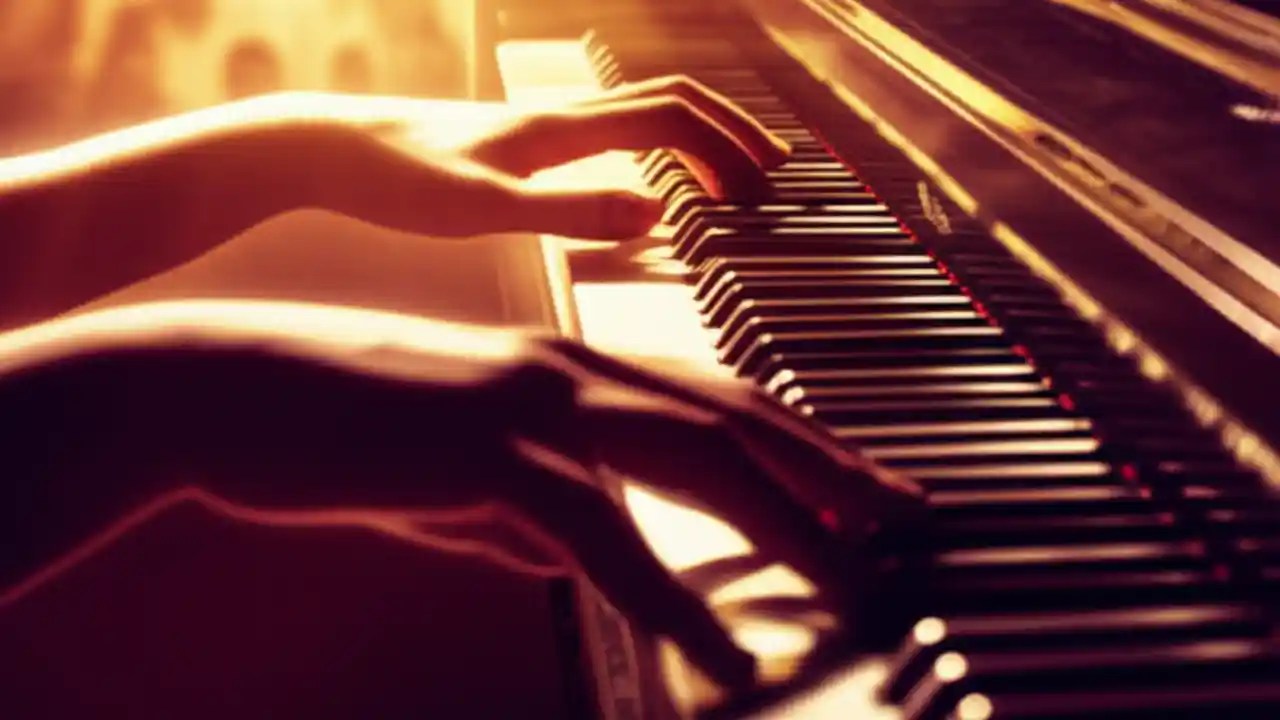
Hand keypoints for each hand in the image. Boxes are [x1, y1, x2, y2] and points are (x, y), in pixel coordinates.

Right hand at [1, 301, 923, 691]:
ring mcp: (533, 404)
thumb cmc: (354, 427)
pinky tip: (717, 645)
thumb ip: (530, 508)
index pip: (713, 399)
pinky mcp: (487, 452)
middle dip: (827, 468)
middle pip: (732, 416)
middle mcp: (572, 370)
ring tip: (849, 574)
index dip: (795, 440)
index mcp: (572, 368)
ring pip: (693, 456)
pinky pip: (601, 528)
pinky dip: (668, 592)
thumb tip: (581, 553)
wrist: (242, 391)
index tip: (856, 485)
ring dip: (780, 520)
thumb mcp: (462, 473)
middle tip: (900, 515)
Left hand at [303, 76, 788, 239]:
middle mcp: (555, 117)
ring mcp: (535, 128)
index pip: (669, 117)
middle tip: (768, 174)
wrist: (321, 148)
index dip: (724, 146)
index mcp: (558, 129)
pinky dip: (649, 148)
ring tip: (725, 172)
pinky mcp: (514, 145)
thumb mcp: (482, 209)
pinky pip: (605, 134)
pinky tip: (643, 177)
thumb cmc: (391, 178)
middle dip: (726, 134)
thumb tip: (657, 217)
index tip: (759, 187)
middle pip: (666, 105)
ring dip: (692, 137)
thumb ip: (569, 214)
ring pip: (637, 116)